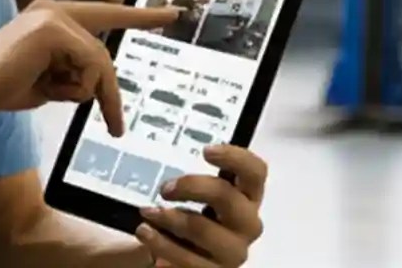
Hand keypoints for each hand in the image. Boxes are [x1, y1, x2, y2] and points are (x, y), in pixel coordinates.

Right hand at [0, 0, 177, 135]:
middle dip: (109, 92)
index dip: (141, 16)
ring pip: (98, 61)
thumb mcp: (51, 80)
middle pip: (103, 52)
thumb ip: (75, 71)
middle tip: (117, 126)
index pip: (107, 14)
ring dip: (84, 91)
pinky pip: (88, 64)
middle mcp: (55, 8)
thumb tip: (99, 82)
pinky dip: (76, 87)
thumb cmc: (3, 87)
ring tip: (51, 95)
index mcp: (54, 16)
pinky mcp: (52, 28)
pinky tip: (47, 86)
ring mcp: (53, 15)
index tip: (172, 14)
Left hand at [135, 145, 266, 267]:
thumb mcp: (199, 197)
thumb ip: (197, 179)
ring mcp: (234, 253)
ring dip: (168, 220)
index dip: (235, 157)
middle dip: (192, 187)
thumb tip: (167, 145)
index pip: (255, 172)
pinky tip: (148, 240)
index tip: (206, 151)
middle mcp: (248, 225)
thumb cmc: (194, 219)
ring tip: (145, 217)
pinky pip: (189, 262)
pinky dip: (163, 247)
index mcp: (248, 197)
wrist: (184, 258)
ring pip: (203, 230)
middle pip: (227, 197)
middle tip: (164, 188)